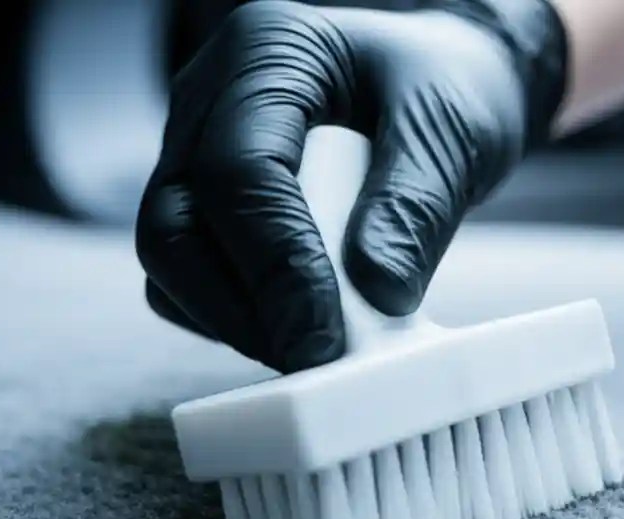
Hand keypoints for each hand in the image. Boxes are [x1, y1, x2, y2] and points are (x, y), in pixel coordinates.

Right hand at [136, 0, 566, 371]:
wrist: (433, 90)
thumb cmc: (442, 86)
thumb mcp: (453, 128)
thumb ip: (417, 205)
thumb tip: (378, 291)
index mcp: (266, 54)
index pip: (238, 172)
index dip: (276, 266)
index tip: (322, 337)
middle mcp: (207, 100)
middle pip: (174, 223)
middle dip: (239, 308)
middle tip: (313, 357)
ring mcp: (192, 154)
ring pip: (170, 260)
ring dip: (233, 321)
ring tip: (313, 347)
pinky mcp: (202, 208)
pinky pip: (188, 278)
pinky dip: (234, 318)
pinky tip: (296, 326)